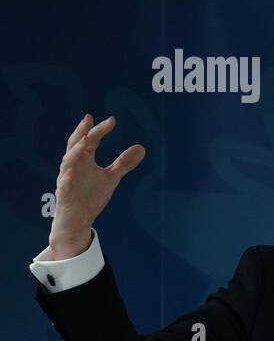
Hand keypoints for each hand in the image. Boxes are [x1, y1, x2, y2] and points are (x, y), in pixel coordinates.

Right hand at [48, 114, 145, 258]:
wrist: (78, 220)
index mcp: (84, 161)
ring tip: (85, 141)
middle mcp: (73, 167)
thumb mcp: (111, 178)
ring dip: (75, 151)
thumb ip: (123, 163)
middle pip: (75, 146)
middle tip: (90, 120)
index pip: (90, 141)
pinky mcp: (64, 195)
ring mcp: (66, 180)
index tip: (112, 120)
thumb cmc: (90, 196)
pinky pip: (63, 186)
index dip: (99, 130)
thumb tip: (141, 147)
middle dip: (83, 133)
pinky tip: (70, 173)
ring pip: (67, 162)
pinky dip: (66, 179)